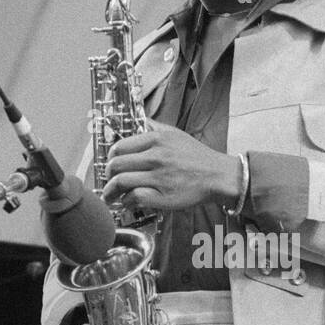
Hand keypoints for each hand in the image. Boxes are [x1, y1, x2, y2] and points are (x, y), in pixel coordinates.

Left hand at [100, 122, 240, 213]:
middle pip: (115, 165)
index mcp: (156, 139)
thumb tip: (137, 121)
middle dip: (107, 176)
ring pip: (121, 182)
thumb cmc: (197, 156)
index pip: (119, 147)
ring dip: (111, 192)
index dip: (110, 158)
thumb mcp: (175, 134)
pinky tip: (129, 203)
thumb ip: (154, 127)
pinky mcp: (164, 196)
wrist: (218, 176)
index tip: (111, 165)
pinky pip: (134, 198)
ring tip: (110, 197)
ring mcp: (159, 177)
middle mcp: (156, 156)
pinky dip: (127, 202)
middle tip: (109, 182)